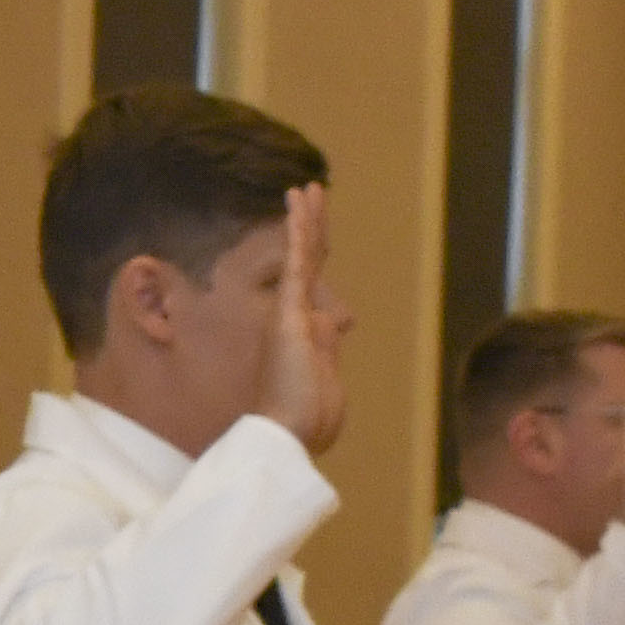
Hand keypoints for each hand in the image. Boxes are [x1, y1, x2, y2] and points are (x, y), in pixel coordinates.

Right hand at [253, 183, 345, 457]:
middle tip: (310, 198)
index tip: (317, 236)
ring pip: (303, 255)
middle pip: (307, 264)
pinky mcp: (289, 308)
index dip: (316, 261)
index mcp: (305, 335)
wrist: (286, 435)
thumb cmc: (306, 422)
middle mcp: (293, 317)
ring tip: (308, 189)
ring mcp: (290, 311)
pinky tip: (299, 199)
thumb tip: (338, 319)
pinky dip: (298, 229)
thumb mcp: (329, 381)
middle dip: (311, 230)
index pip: (312, 289)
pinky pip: (296, 260)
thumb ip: (330, 349)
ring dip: (306, 219)